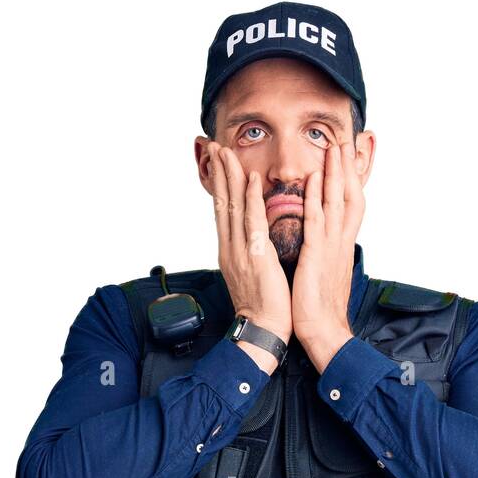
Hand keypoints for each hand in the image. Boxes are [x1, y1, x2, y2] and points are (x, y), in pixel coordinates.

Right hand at [205, 142, 291, 368]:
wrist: (262, 331)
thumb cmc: (263, 307)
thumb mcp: (250, 275)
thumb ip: (249, 253)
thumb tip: (252, 239)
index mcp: (230, 252)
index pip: (222, 212)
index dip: (219, 186)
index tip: (217, 164)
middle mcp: (230, 248)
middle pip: (222, 203)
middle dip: (219, 173)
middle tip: (215, 147)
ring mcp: (241, 252)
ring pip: (232, 207)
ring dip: (230, 177)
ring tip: (226, 152)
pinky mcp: (257, 257)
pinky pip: (253, 222)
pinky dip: (250, 199)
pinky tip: (250, 179)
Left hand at [292, 139, 363, 370]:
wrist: (324, 334)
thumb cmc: (320, 308)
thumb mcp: (326, 272)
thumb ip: (327, 252)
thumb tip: (326, 241)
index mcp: (341, 246)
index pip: (350, 205)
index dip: (350, 180)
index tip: (347, 158)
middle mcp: (340, 243)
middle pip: (349, 196)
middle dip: (347, 168)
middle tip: (344, 140)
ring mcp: (330, 249)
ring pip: (336, 203)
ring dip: (334, 174)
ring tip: (333, 148)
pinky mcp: (316, 258)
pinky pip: (316, 222)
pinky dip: (315, 198)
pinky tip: (313, 180)